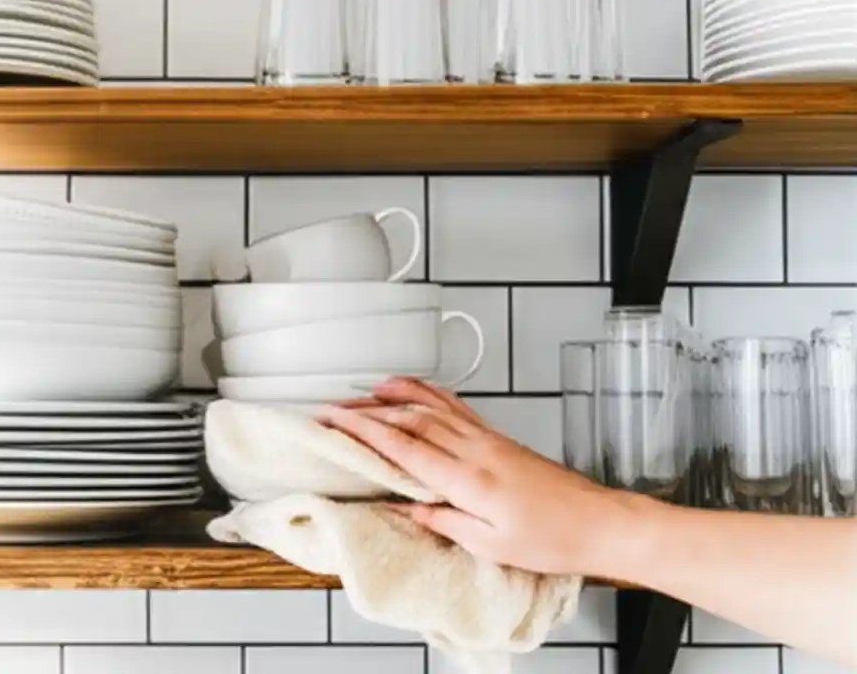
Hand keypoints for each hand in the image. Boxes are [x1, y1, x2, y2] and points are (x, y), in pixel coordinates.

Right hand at [319, 377, 652, 576]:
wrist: (599, 523)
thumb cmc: (552, 540)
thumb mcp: (491, 545)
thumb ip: (444, 521)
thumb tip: (406, 507)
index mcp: (469, 480)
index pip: (404, 447)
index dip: (364, 431)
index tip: (335, 421)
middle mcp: (476, 450)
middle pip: (411, 419)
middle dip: (368, 411)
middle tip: (336, 408)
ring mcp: (489, 440)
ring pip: (433, 407)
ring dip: (396, 395)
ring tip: (368, 389)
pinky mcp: (499, 439)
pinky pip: (457, 408)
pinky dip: (430, 394)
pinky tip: (418, 392)